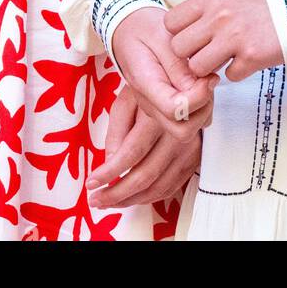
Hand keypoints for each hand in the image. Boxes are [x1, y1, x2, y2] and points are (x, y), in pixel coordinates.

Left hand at [88, 84, 203, 208]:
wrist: (184, 85)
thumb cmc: (151, 90)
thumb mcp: (128, 100)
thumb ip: (117, 132)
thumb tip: (109, 164)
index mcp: (158, 116)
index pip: (131, 153)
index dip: (109, 172)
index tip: (91, 183)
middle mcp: (178, 135)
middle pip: (146, 175)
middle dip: (117, 194)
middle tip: (96, 200)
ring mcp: (190, 149)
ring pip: (159, 187)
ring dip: (132, 200)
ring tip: (110, 202)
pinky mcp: (195, 158)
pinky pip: (172, 186)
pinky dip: (151, 197)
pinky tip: (133, 197)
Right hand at [111, 7, 216, 134]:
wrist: (128, 29)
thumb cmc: (145, 29)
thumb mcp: (163, 37)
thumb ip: (179, 65)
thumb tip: (200, 87)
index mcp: (145, 83)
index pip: (174, 110)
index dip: (198, 97)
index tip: (208, 75)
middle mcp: (149, 104)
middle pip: (182, 131)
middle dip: (203, 108)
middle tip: (209, 80)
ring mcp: (156, 108)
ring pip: (187, 129)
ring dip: (204, 108)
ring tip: (205, 79)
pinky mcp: (164, 107)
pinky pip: (187, 120)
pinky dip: (200, 107)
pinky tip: (200, 84)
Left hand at [165, 0, 282, 80]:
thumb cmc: (261, 3)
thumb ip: (204, 10)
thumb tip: (180, 31)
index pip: (170, 23)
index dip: (178, 35)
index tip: (191, 38)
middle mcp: (219, 16)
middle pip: (179, 48)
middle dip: (190, 55)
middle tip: (205, 53)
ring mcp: (234, 37)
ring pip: (198, 68)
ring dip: (210, 69)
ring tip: (224, 60)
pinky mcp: (251, 57)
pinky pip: (229, 76)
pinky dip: (236, 72)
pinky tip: (246, 61)